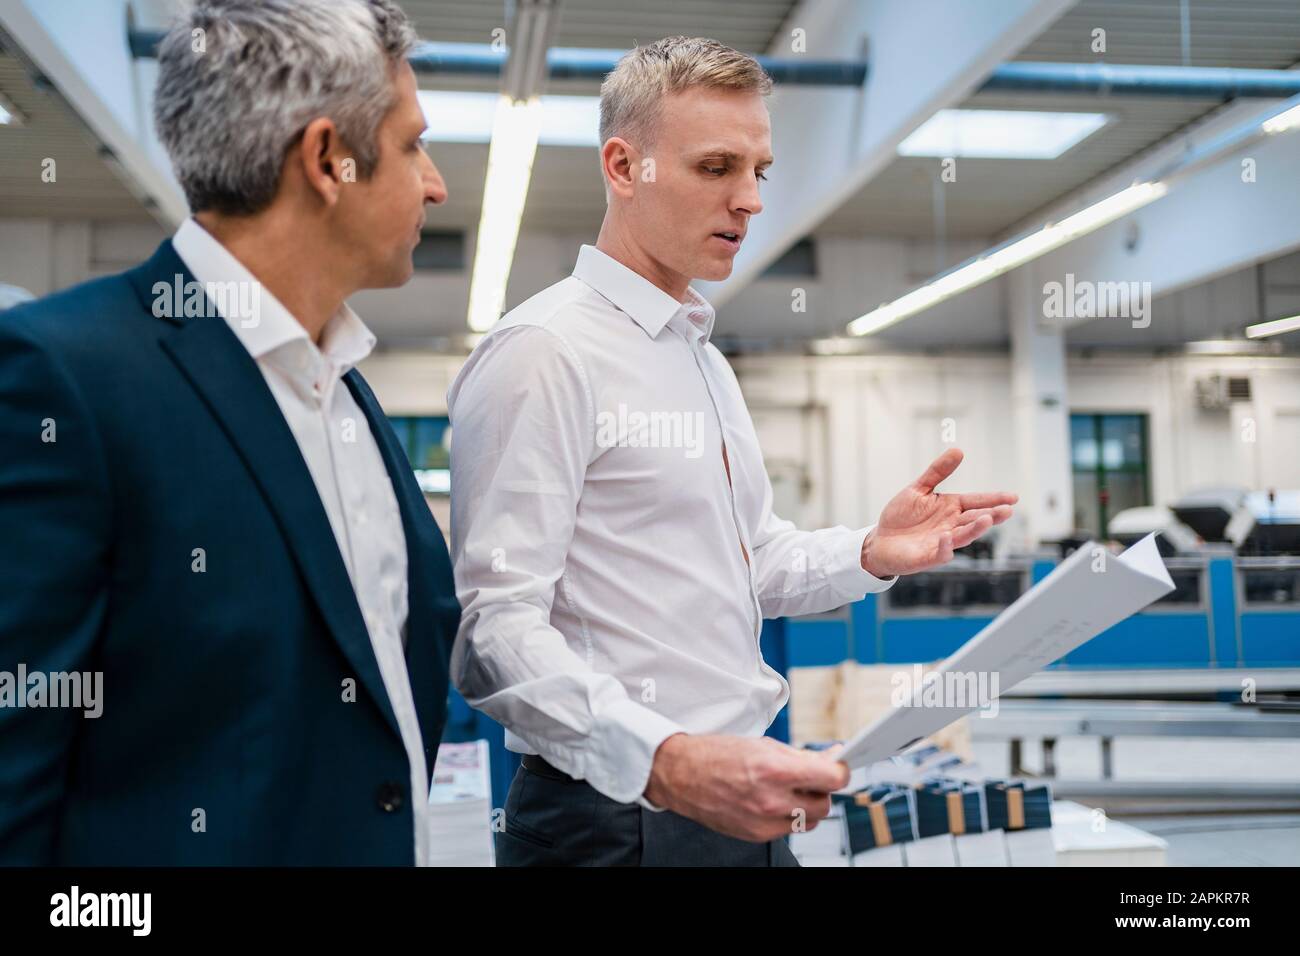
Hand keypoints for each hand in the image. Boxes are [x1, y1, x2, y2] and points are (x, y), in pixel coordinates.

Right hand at [643, 733, 848, 841]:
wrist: (681, 774)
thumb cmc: (717, 754)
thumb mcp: (763, 745)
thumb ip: (801, 756)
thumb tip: (832, 758)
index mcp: (774, 770)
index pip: (832, 778)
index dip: (840, 771)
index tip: (839, 767)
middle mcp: (771, 800)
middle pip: (824, 804)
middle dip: (821, 789)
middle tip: (809, 777)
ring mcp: (764, 822)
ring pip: (810, 821)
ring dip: (807, 806)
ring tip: (787, 790)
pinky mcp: (756, 836)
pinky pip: (789, 830)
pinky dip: (787, 817)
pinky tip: (771, 802)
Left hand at [862, 447, 1016, 577]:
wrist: (880, 541)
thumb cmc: (901, 516)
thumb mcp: (918, 489)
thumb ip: (937, 472)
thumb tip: (958, 450)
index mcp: (951, 508)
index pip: (976, 502)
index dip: (994, 499)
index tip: (1013, 497)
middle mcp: (951, 526)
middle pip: (975, 520)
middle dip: (992, 515)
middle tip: (1007, 510)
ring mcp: (941, 542)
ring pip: (963, 536)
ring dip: (975, 529)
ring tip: (987, 520)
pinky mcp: (928, 557)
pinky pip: (940, 553)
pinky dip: (945, 547)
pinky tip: (947, 537)